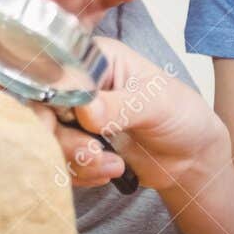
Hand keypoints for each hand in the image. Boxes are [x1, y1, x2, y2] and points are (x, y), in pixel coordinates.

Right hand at [47, 37, 225, 189]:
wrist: (192, 156)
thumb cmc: (181, 115)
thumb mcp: (156, 105)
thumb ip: (120, 106)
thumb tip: (85, 109)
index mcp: (94, 60)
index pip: (52, 72)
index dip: (47, 98)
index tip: (58, 124)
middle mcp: (78, 87)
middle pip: (41, 110)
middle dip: (63, 140)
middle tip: (92, 152)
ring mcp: (75, 119)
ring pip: (48, 142)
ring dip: (77, 161)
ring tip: (114, 165)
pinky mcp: (77, 147)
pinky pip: (60, 163)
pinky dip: (82, 174)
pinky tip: (112, 171)